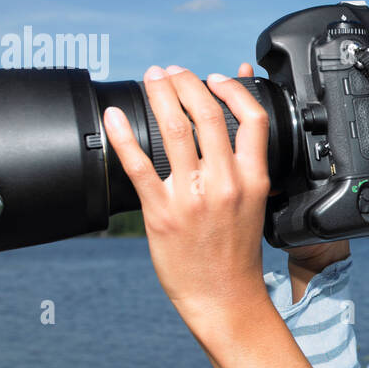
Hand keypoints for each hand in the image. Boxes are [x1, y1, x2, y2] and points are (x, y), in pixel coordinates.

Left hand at [102, 61, 271, 328]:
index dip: (232, 89)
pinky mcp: (162, 213)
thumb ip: (245, 161)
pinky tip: (114, 117)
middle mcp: (225, 183)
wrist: (224, 296)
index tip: (215, 78)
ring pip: (175, 130)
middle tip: (172, 71)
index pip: (252, 118)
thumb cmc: (237, 250)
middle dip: (186, 82)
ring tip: (151, 80)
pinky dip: (123, 135)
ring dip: (159, 95)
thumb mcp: (254, 201)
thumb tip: (246, 123)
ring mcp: (192, 197)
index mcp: (253, 179)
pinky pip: (138, 165)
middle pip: (207, 114)